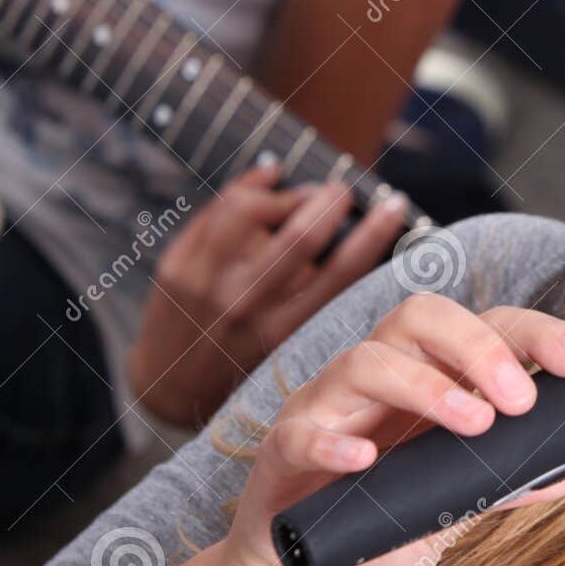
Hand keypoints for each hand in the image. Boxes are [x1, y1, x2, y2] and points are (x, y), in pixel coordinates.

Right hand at [88, 295, 564, 565]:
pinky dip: (334, 443)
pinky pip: (302, 433)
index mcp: (424, 379)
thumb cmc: (373, 526)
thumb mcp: (446, 507)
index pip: (479, 326)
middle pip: (418, 318)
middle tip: (521, 398)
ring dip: (425, 387)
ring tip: (474, 424)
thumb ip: (498, 483)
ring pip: (364, 361)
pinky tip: (366, 461)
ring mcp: (325, 408)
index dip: (533, 333)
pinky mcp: (283, 451)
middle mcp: (375, 379)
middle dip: (478, 347)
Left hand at [128, 162, 410, 425]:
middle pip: (300, 235)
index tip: (393, 204)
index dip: (374, 231)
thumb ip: (322, 301)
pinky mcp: (177, 266)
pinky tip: (268, 176)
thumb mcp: (292, 349)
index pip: (341, 271)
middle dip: (331, 200)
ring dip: (285, 192)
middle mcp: (244, 308)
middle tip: (342, 190)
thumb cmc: (246, 365)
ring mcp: (204, 284)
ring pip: (249, 210)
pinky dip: (249, 184)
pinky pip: (216, 209)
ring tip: (300, 194)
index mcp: (284, 334)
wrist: (171, 389)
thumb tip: (358, 237)